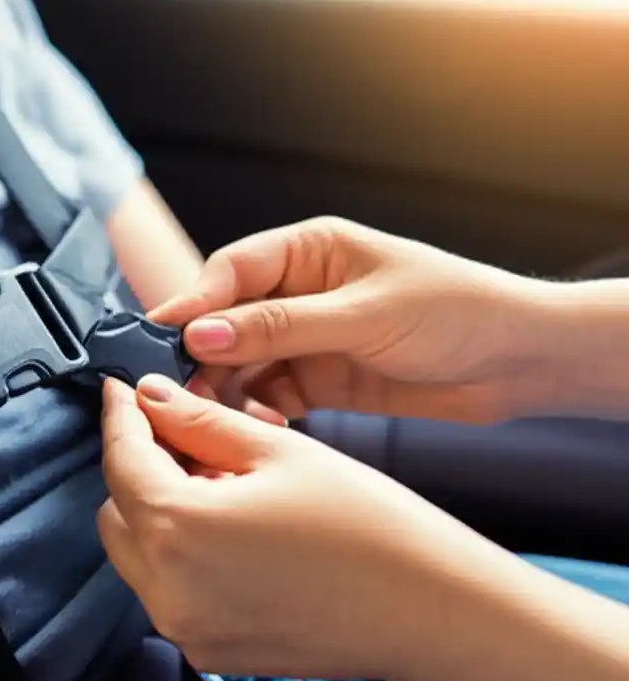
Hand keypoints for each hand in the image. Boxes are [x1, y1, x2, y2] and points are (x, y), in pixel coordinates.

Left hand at [97, 375, 510, 680]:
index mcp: (180, 528)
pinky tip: (234, 530)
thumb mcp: (278, 451)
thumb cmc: (370, 526)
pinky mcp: (210, 649)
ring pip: (139, 552)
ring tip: (222, 483)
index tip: (123, 390)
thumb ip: (200, 421)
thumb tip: (152, 396)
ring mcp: (186, 627)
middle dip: (141, 467)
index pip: (121, 459)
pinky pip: (170, 590)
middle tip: (187, 435)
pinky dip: (184, 556)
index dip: (120, 415)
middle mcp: (168, 588)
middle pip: (119, 509)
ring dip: (162, 512)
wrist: (432, 609)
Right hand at [152, 217, 547, 423]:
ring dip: (226, 391)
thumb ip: (280, 327)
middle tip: (179, 392)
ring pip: (241, 363)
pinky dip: (258, 413)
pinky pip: (268, 395)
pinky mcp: (320, 378)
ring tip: (217, 419)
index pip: (230, 272)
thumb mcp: (363, 316)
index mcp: (308, 251)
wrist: (520, 362)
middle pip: (226, 322)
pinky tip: (262, 429)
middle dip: (201, 357)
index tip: (160, 339)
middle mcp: (299, 291)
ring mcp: (307, 337)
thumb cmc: (455, 313)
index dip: (193, 305)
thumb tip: (203, 335)